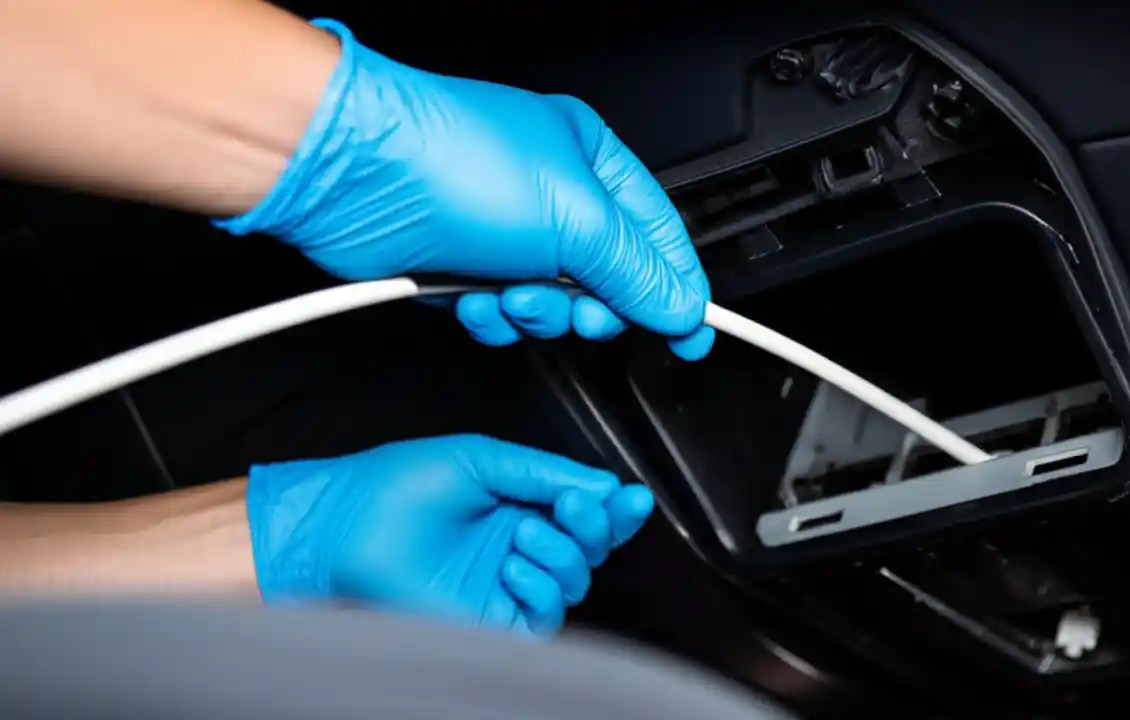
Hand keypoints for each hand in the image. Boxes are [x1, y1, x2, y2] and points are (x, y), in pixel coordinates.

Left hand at [214, 19, 713, 360]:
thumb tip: (680, 306)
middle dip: (590, 305)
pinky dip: (491, 317)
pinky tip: (473, 298)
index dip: (678, 289)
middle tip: (580, 310)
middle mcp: (551, 193)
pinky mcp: (461, 264)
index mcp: (592, 161)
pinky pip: (502, 314)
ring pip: (552, 304)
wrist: (349, 172)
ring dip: (534, 312)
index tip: (692, 337)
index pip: (658, 236)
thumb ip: (635, 272)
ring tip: (509, 292)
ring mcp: (503, 230)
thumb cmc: (451, 160)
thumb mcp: (574, 220)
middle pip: (606, 279)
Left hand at [245, 435, 653, 636]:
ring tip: (524, 532)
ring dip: (563, 554)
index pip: (583, 511)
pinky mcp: (491, 620)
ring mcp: (505, 584)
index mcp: (518, 503)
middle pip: (590, 547)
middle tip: (580, 506)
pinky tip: (516, 566)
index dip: (613, 507)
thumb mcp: (480, 459)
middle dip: (596, 525)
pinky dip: (542, 588)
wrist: (344, 525)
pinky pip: (544, 616)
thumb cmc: (393, 486)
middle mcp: (517, 545)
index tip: (631, 496)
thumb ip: (542, 470)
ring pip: (574, 581)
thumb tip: (601, 484)